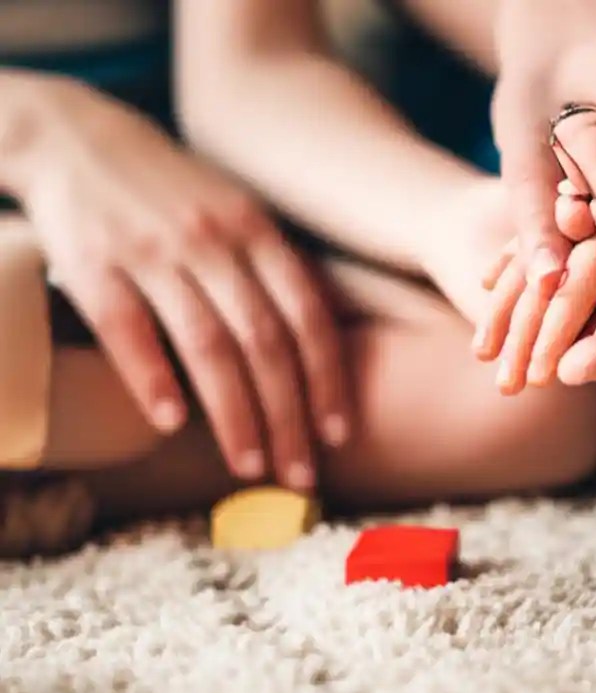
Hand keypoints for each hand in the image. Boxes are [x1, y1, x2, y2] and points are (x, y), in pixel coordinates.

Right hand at [14, 79, 349, 488]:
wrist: (76, 137)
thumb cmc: (173, 189)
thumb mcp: (239, 211)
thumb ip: (277, 268)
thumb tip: (324, 342)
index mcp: (258, 231)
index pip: (308, 317)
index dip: (329, 379)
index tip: (340, 434)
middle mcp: (214, 242)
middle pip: (266, 343)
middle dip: (289, 416)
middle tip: (300, 474)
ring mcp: (154, 252)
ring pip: (208, 347)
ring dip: (234, 414)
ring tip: (250, 466)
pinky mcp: (95, 264)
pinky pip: (130, 330)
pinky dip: (154, 379)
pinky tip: (171, 424)